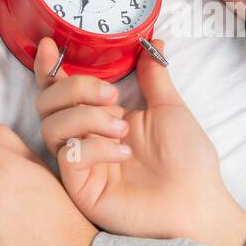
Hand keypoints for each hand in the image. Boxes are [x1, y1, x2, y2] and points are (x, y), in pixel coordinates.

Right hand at [33, 36, 245, 245]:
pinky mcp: (81, 189)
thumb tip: (153, 44)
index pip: (62, 90)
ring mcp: (82, 165)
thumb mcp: (170, 108)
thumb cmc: (188, 160)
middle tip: (111, 96)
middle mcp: (86, 140)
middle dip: (74, 89)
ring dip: (86, 117)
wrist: (198, 201)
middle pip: (47, 104)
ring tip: (122, 129)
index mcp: (102, 118)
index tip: (49, 45)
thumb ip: (154, 76)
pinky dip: (95, 146)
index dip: (49, 68)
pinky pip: (69, 156)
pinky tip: (123, 154)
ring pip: (51, 127)